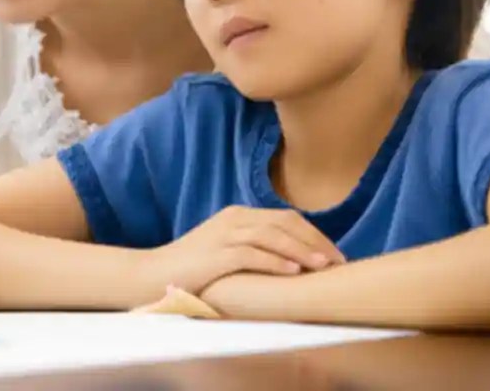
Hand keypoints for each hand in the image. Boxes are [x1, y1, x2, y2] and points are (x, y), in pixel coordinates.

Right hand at [146, 206, 344, 293]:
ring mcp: (223, 235)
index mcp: (238, 215)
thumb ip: (254, 248)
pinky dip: (275, 261)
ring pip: (272, 235)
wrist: (151, 275)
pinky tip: (293, 272)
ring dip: (302, 251)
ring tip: (322, 266)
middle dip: (315, 242)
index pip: (286, 218)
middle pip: (285, 223)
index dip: (314, 235)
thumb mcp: (226, 251)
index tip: (334, 256)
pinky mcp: (215, 254)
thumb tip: (293, 262)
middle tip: (338, 262)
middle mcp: (234, 219)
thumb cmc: (192, 269)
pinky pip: (251, 254)